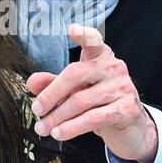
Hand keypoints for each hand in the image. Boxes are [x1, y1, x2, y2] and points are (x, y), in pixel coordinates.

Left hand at [26, 24, 157, 162]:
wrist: (130, 127)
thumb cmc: (100, 103)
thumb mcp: (76, 90)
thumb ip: (53, 84)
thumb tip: (31, 82)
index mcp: (101, 57)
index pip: (94, 41)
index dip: (85, 34)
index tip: (72, 29)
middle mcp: (114, 68)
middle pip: (76, 74)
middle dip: (51, 93)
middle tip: (36, 109)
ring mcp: (123, 88)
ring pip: (82, 100)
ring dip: (58, 117)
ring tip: (43, 128)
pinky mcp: (127, 109)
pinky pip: (94, 118)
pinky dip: (72, 127)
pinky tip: (60, 133)